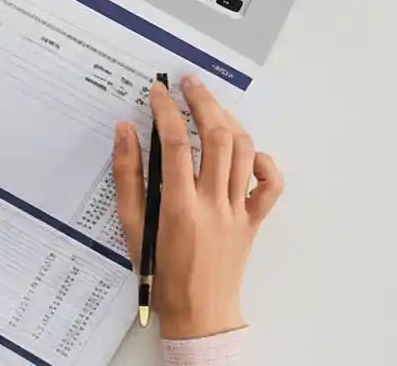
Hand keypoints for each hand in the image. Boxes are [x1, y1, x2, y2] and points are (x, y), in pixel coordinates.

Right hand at [112, 75, 282, 339]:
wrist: (198, 313)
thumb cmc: (161, 272)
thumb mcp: (132, 226)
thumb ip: (127, 176)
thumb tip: (125, 130)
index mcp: (179, 207)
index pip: (176, 144)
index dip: (166, 110)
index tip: (157, 91)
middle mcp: (213, 205)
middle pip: (217, 137)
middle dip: (203, 102)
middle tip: (188, 83)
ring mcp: (238, 211)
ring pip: (244, 151)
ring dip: (228, 121)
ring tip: (210, 106)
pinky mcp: (254, 220)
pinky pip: (271, 184)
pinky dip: (262, 160)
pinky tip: (244, 151)